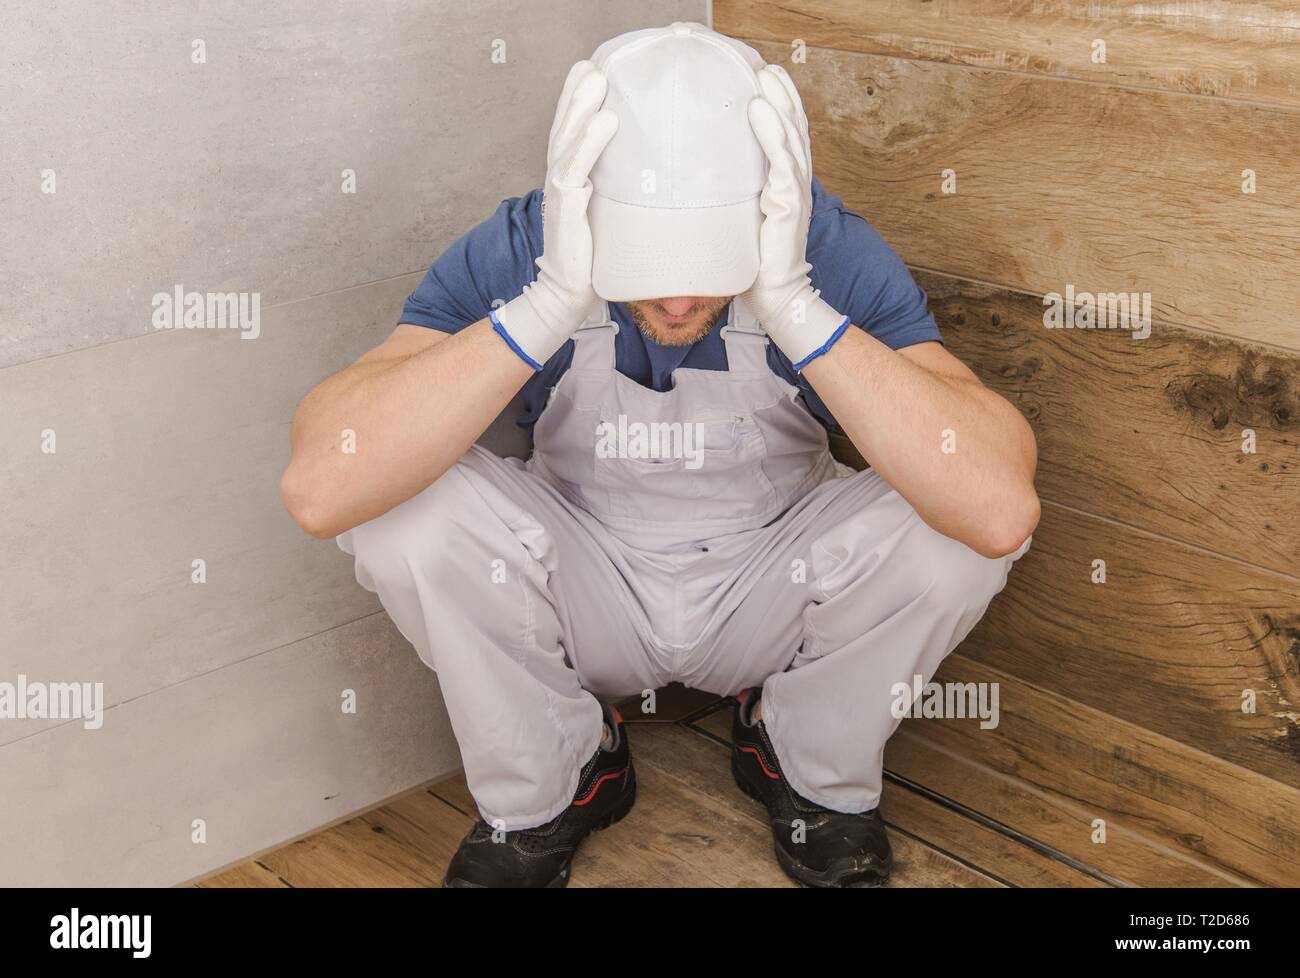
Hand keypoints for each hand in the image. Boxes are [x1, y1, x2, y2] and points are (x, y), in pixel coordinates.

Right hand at [493, 61, 618, 367]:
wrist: (568, 296)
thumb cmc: (593, 261)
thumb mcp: (609, 218)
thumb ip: (620, 193)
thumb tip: (655, 176)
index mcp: (570, 180)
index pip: (570, 132)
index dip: (577, 101)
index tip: (592, 71)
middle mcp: (561, 181)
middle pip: (564, 127)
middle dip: (576, 94)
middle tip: (593, 65)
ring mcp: (560, 194)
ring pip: (566, 141)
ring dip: (580, 109)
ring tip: (598, 81)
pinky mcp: (566, 211)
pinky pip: (574, 169)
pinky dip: (589, 144)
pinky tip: (604, 123)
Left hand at [743, 65, 848, 369]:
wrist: (774, 300)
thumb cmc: (753, 267)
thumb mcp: (741, 223)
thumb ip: (734, 199)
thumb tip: (702, 180)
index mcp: (785, 188)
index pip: (788, 139)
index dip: (781, 107)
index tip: (765, 79)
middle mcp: (795, 186)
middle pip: (794, 130)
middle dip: (784, 96)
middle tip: (767, 66)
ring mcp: (795, 194)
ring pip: (791, 138)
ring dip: (778, 104)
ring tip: (764, 77)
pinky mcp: (788, 206)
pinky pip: (782, 162)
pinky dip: (771, 133)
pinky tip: (759, 111)